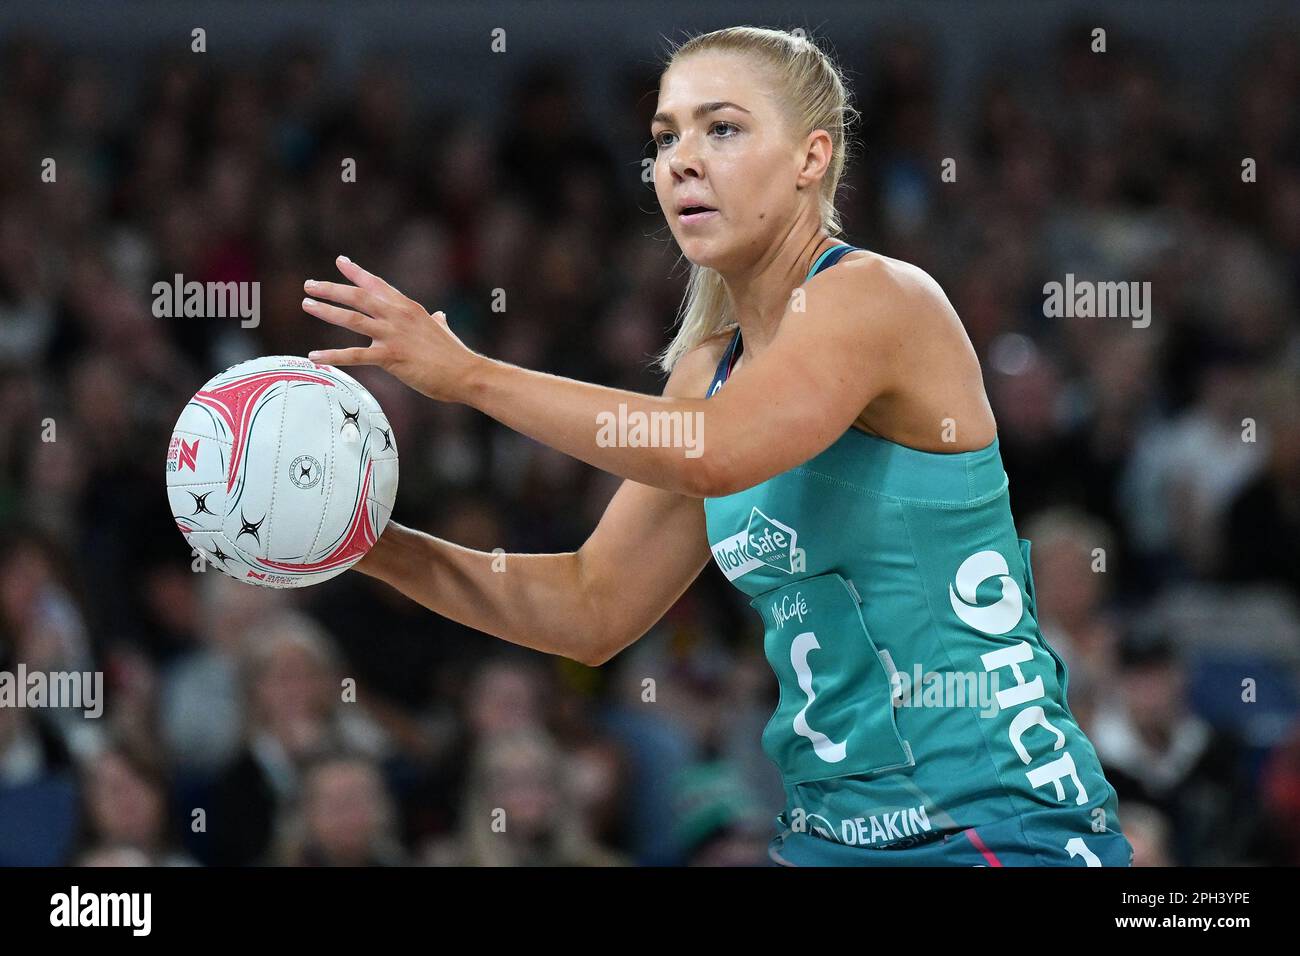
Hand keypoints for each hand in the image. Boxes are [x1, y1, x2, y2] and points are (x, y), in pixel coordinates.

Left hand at [303, 256, 480, 402]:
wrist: (466, 373)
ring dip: (327, 311)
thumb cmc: (456, 356)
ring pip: (352, 318)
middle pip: (359, 296)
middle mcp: (398, 316)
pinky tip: (315, 357)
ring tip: (307, 304)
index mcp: (409, 308)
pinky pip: (355, 355)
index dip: (357, 273)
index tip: (340, 262)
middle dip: (332, 289)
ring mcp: (393, 335)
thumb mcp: (444, 331)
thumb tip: (440, 317)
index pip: (378, 284)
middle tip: (310, 285)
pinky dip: (333, 356)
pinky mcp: (391, 357)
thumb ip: (438, 321)